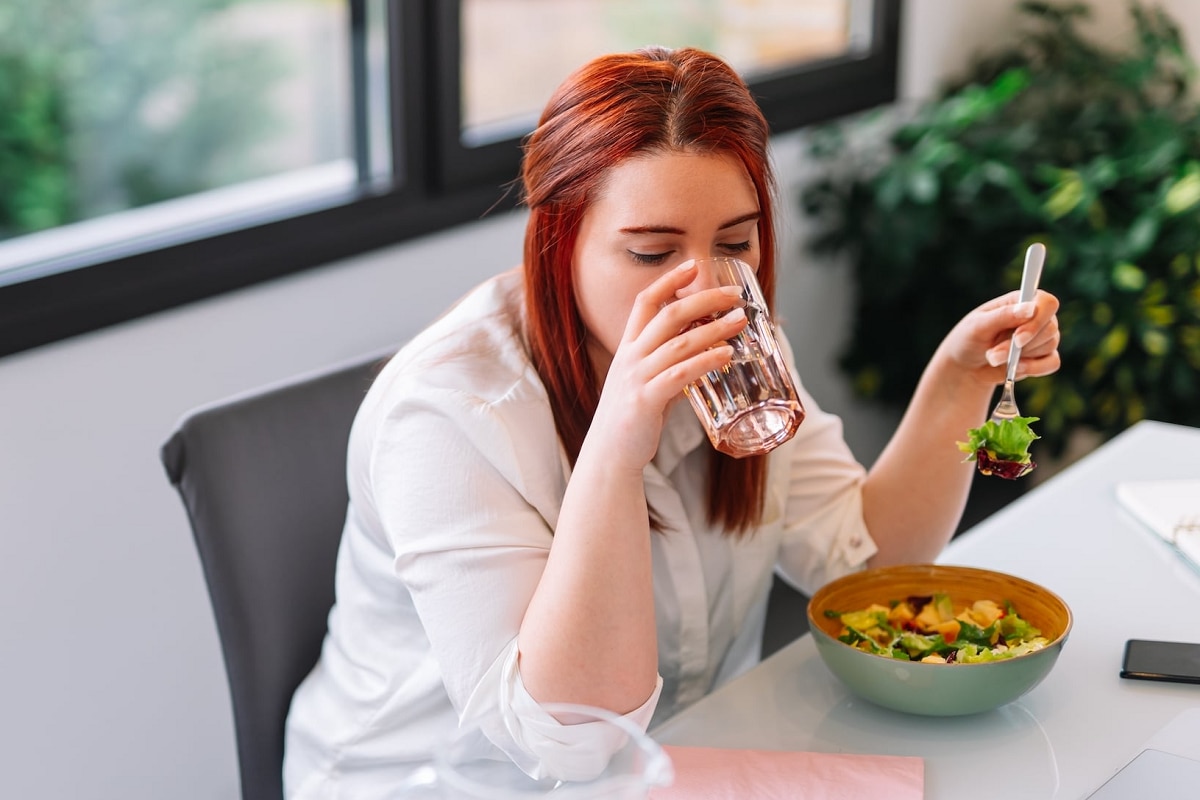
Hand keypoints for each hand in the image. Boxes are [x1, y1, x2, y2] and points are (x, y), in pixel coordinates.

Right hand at [584, 261, 747, 470]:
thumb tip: (704, 359)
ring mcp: (636, 377)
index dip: (669, 280)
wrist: (609, 455)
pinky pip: (681, 374)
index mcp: (628, 348)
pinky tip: (726, 355)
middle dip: (704, 299)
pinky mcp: (645, 401)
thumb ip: (671, 367)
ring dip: (714, 329)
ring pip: (680, 342)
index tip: (693, 265)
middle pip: (669, 314)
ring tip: (740, 321)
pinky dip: (706, 360)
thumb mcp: (648, 383)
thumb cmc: (632, 419)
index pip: (646, 302)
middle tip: (734, 295)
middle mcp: (630, 357)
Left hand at [937, 288, 1060, 388]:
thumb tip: (1030, 309)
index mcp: (1021, 301)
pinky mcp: (1043, 357)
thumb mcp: (978, 326)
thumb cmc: (970, 339)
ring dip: (1019, 358)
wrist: (966, 366)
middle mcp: (1037, 316)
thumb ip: (1003, 315)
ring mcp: (1043, 337)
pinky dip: (1034, 368)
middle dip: (1020, 346)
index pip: (1047, 303)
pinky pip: (1053, 363)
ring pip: (1049, 345)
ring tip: (994, 358)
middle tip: (993, 355)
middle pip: (1049, 328)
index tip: (1018, 338)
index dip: (1038, 320)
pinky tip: (1015, 369)